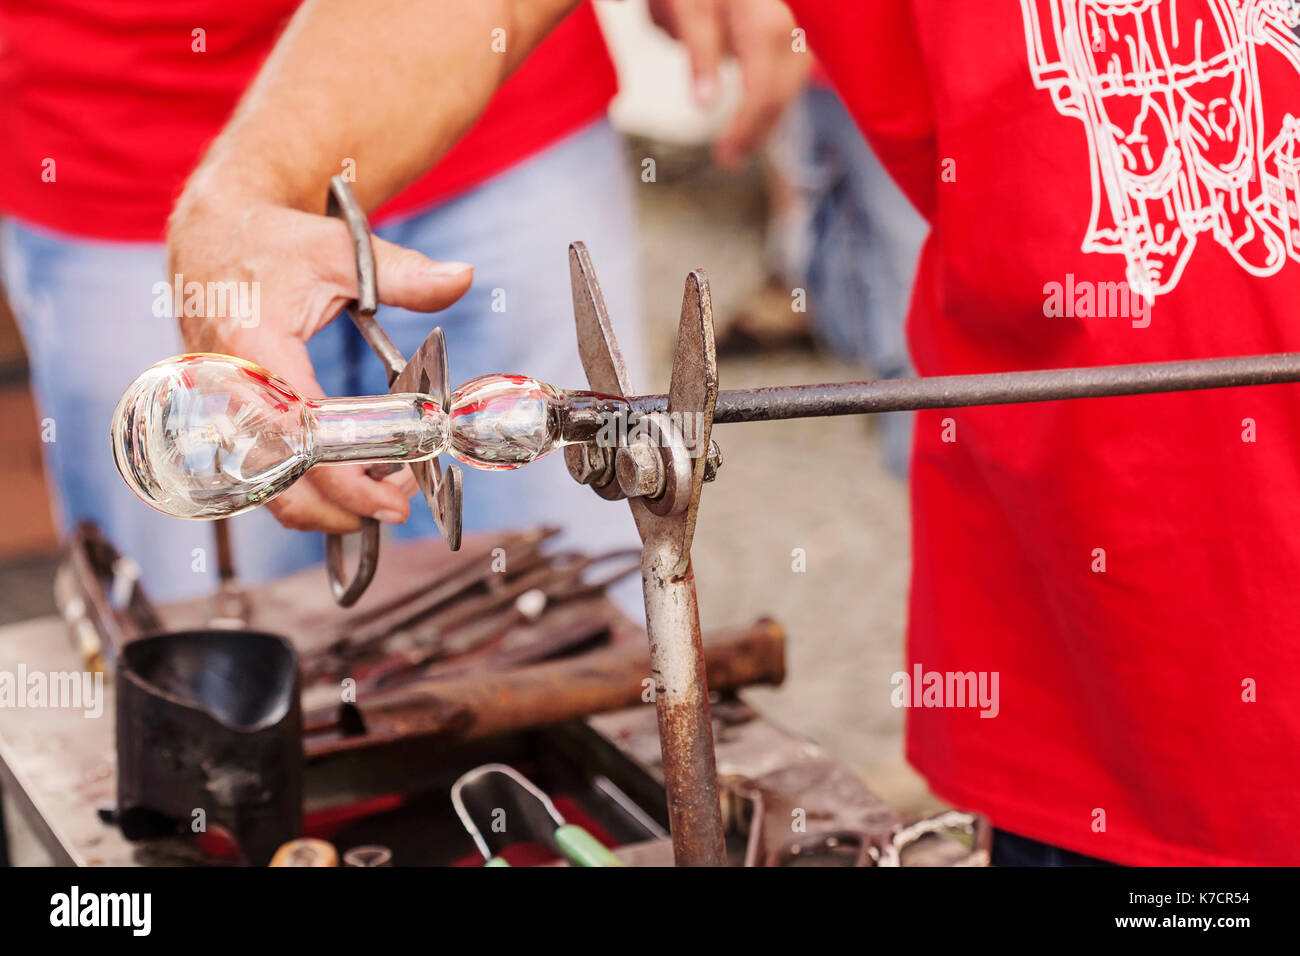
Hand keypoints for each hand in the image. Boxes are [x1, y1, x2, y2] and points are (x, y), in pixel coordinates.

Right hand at [167, 192, 473, 533]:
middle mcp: (228, 388)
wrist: (211, 236)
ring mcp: (218, 408)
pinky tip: (347, 474)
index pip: (301, 437)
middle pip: (276, 483)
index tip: (390, 501)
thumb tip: (464, 278)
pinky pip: (258, 471)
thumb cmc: (275, 244)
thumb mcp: (339, 250)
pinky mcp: (222, 417)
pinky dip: (302, 486)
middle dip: (339, 508)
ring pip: (264, 488)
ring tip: (381, 491)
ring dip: (324, 503)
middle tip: (396, 507)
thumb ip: (404, 273)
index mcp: (254, 349)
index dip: (346, 479)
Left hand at [647, 0, 808, 168]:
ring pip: (789, 85)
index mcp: (760, 19)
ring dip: (766, 120)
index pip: (763, 88)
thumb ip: (699, 51)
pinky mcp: (785, 32)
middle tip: (728, 161)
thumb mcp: (687, 9)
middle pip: (781, 91)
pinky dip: (771, 101)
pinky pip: (786, 74)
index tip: (724, 157)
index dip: (746, 127)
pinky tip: (752, 123)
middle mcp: (784, 23)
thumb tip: (707, 103)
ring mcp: (789, 28)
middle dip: (756, 130)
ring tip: (739, 148)